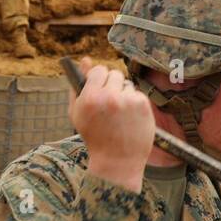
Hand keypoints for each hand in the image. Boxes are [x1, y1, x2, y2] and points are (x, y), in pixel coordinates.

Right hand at [69, 59, 154, 192]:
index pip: (99, 70)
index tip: (101, 88)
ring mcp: (127, 100)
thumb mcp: (78, 113)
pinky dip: (134, 104)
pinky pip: (137, 94)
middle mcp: (109, 96)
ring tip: (120, 114)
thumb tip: (85, 60)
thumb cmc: (94, 137)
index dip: (100, 79)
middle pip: (114, 74)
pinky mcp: (142, 105)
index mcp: (90, 98)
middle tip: (111, 104)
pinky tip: (130, 118)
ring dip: (124, 94)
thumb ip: (78, 85)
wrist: (117, 161)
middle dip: (112, 85)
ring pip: (127, 84)